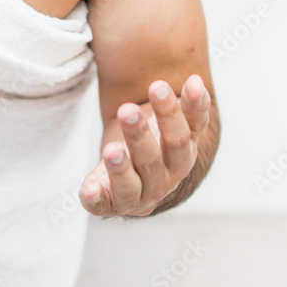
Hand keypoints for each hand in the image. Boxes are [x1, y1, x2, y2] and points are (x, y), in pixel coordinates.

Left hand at [79, 73, 210, 216]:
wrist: (140, 177)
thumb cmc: (158, 143)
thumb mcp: (175, 125)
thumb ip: (189, 106)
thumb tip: (197, 80)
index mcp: (181, 158)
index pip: (180, 137)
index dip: (171, 113)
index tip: (158, 86)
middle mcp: (162, 181)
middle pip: (153, 159)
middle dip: (139, 135)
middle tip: (128, 110)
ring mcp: (136, 196)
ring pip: (130, 185)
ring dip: (121, 168)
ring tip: (111, 148)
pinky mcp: (110, 204)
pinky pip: (101, 206)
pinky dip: (95, 198)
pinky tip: (89, 190)